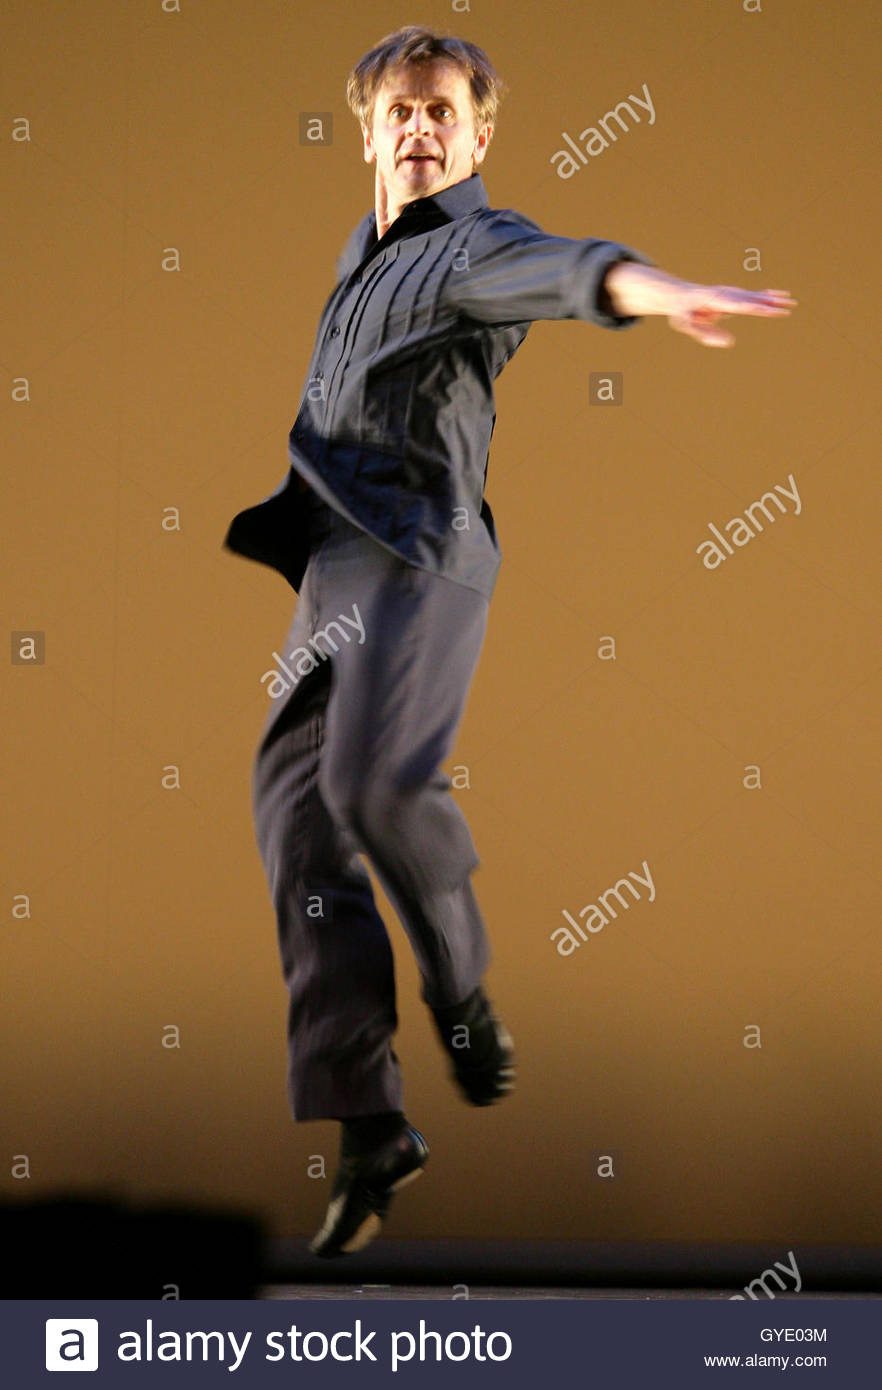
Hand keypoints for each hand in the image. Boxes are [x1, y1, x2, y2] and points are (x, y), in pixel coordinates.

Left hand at [667, 284, 796, 347]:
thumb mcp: (686, 325)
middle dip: (770, 304)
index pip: (740, 305)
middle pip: (752, 300)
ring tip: (791, 301)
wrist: (679, 296)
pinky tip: (780, 295)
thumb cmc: (682, 312)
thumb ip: (705, 333)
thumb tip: (730, 343)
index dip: (755, 307)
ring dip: (773, 299)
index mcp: (717, 300)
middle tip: (788, 306)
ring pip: (756, 296)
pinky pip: (752, 296)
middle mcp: (728, 294)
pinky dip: (766, 295)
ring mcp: (731, 293)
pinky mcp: (733, 296)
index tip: (769, 310)